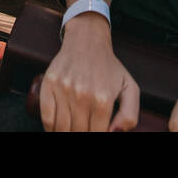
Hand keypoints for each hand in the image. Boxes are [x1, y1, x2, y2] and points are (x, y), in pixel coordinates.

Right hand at [39, 14, 139, 130]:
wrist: (87, 40)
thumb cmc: (109, 67)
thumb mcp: (130, 88)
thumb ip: (129, 115)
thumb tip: (114, 133)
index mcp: (103, 99)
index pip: (97, 134)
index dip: (96, 137)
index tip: (95, 131)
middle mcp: (83, 95)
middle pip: (78, 133)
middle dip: (81, 135)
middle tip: (83, 129)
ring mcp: (64, 89)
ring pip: (61, 128)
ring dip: (65, 133)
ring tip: (71, 129)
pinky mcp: (49, 83)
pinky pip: (47, 117)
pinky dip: (50, 128)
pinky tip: (56, 129)